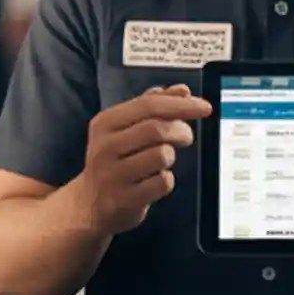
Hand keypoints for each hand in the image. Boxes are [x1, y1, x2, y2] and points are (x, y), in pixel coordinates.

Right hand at [76, 84, 212, 234]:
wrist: (88, 204)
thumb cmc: (114, 159)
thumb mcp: (124, 128)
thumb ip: (152, 105)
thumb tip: (182, 90)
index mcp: (105, 122)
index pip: (148, 105)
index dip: (180, 104)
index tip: (205, 107)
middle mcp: (105, 146)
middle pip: (156, 129)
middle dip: (180, 131)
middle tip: (186, 136)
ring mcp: (112, 175)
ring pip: (162, 155)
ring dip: (170, 157)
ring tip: (162, 160)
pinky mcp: (123, 200)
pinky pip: (162, 183)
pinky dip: (166, 180)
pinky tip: (154, 181)